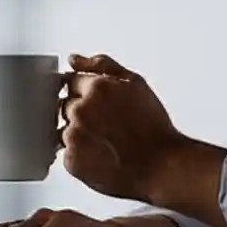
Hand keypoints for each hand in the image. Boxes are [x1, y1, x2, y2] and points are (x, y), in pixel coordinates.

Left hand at [60, 53, 184, 201]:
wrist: (162, 166)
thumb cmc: (153, 128)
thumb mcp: (135, 84)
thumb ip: (102, 65)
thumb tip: (74, 59)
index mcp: (96, 88)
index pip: (71, 81)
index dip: (86, 92)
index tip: (100, 105)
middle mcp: (80, 110)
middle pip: (65, 104)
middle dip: (81, 112)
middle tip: (107, 125)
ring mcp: (74, 137)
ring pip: (64, 128)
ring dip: (79, 132)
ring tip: (105, 141)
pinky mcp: (72, 161)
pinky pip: (66, 152)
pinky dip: (79, 153)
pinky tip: (100, 154)